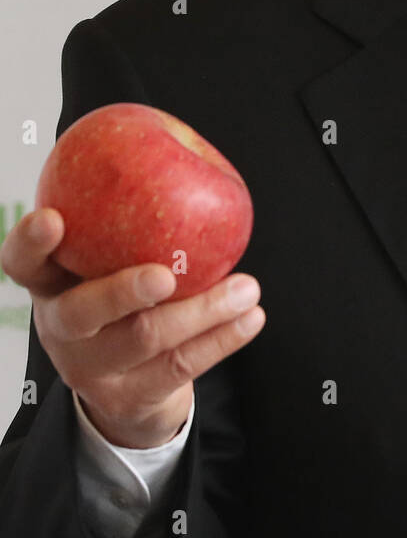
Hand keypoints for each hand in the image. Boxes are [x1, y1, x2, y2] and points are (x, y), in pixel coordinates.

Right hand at [1, 206, 265, 448]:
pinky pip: (182, 366)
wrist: (127, 389)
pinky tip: (251, 317)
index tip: (53, 218)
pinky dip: (223, 338)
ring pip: (147, 338)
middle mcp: (62, 328)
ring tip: (247, 287)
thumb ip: (120, 222)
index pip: (21, 263)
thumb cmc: (121, 303)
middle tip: (165, 275)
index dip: (30, 242)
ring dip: (205, 310)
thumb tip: (171, 140)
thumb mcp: (105, 263)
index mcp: (50, 285)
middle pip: (83, 312)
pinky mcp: (130, 397)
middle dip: (122, 291)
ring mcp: (92, 369)